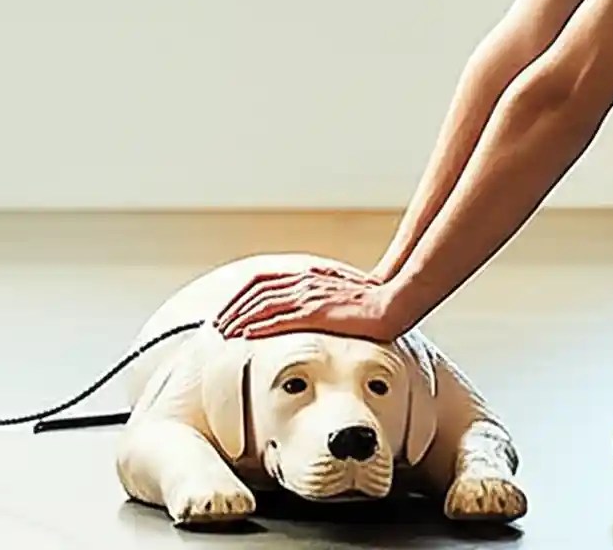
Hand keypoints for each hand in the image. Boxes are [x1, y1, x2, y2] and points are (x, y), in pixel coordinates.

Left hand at [213, 266, 405, 341]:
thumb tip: (303, 312)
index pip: (262, 281)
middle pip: (256, 292)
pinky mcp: (318, 313)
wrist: (395, 301)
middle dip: (233, 309)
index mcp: (307, 276)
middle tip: (217, 326)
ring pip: (263, 305)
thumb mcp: (337, 294)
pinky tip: (247, 337)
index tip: (227, 310)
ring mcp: (310, 297)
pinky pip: (282, 320)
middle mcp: (304, 282)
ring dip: (240, 320)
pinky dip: (260, 327)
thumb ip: (317, 297)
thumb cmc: (372, 300)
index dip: (240, 295)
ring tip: (225, 334)